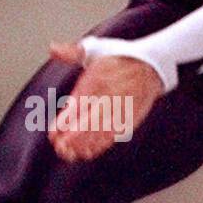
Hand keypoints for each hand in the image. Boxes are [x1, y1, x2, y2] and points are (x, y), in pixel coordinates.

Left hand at [47, 41, 163, 161]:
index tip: (53, 134)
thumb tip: (52, 49)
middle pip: (89, 122)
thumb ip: (72, 52)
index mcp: (96, 80)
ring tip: (71, 154)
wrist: (150, 64)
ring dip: (85, 144)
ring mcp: (120, 109)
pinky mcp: (130, 118)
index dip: (64, 122)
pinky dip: (101, 145)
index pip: (77, 106)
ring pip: (101, 131)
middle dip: (73, 138)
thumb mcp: (94, 50)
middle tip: (61, 148)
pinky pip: (114, 134)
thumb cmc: (119, 59)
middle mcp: (108, 96)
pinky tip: (89, 152)